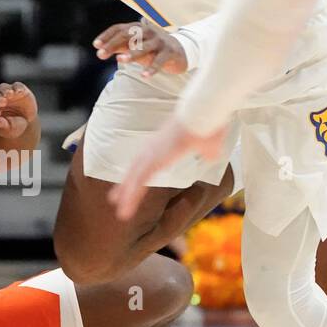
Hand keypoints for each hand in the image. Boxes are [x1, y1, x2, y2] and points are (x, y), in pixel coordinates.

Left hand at [0, 81, 36, 138]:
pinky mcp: (18, 89)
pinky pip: (16, 86)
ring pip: (2, 88)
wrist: (26, 122)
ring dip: (5, 90)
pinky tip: (19, 91)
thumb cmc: (12, 127)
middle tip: (2, 102)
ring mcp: (6, 93)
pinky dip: (18, 87)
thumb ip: (2, 126)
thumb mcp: (8, 130)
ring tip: (9, 94)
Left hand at [94, 19, 188, 76]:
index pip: (119, 28)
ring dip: (132, 54)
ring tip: (120, 60)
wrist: (181, 50)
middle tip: (101, 55)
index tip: (96, 45)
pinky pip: (159, 60)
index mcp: (138, 28)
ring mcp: (159, 41)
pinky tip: (144, 75)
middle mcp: (148, 31)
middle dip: (113, 44)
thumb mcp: (136, 45)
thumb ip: (120, 46)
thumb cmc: (153, 48)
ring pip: (144, 47)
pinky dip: (152, 68)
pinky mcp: (170, 52)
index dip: (107, 36)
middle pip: (128, 35)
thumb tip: (101, 49)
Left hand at [108, 117, 227, 220]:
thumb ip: (208, 152)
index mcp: (162, 145)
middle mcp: (153, 148)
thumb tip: (212, 156)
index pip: (144, 163)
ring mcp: (152, 153)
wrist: (205, 113)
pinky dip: (131, 195)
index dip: (135, 175)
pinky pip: (139, 181)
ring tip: (121, 213)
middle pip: (134, 171)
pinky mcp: (155, 159)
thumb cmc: (209, 124)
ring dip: (127, 196)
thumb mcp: (210, 144)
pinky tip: (126, 207)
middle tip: (114, 199)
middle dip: (124, 186)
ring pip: (134, 179)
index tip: (128, 185)